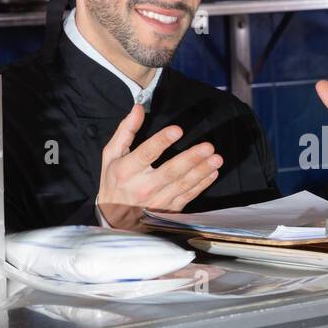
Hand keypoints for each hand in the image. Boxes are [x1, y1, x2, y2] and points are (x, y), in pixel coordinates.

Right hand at [96, 104, 222, 228]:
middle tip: (208, 147)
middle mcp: (142, 187)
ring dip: (201, 171)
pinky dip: (201, 185)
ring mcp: (156, 201)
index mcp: (126, 171)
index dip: (161, 142)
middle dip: (190, 158)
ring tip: (216, 159)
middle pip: (170, 171)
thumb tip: (138, 109)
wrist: (114, 219)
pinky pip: (187, 196)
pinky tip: (212, 173)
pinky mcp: (167, 210)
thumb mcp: (111, 155)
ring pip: (182, 185)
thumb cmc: (113, 182)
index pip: (145, 154)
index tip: (177, 130)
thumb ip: (125, 131)